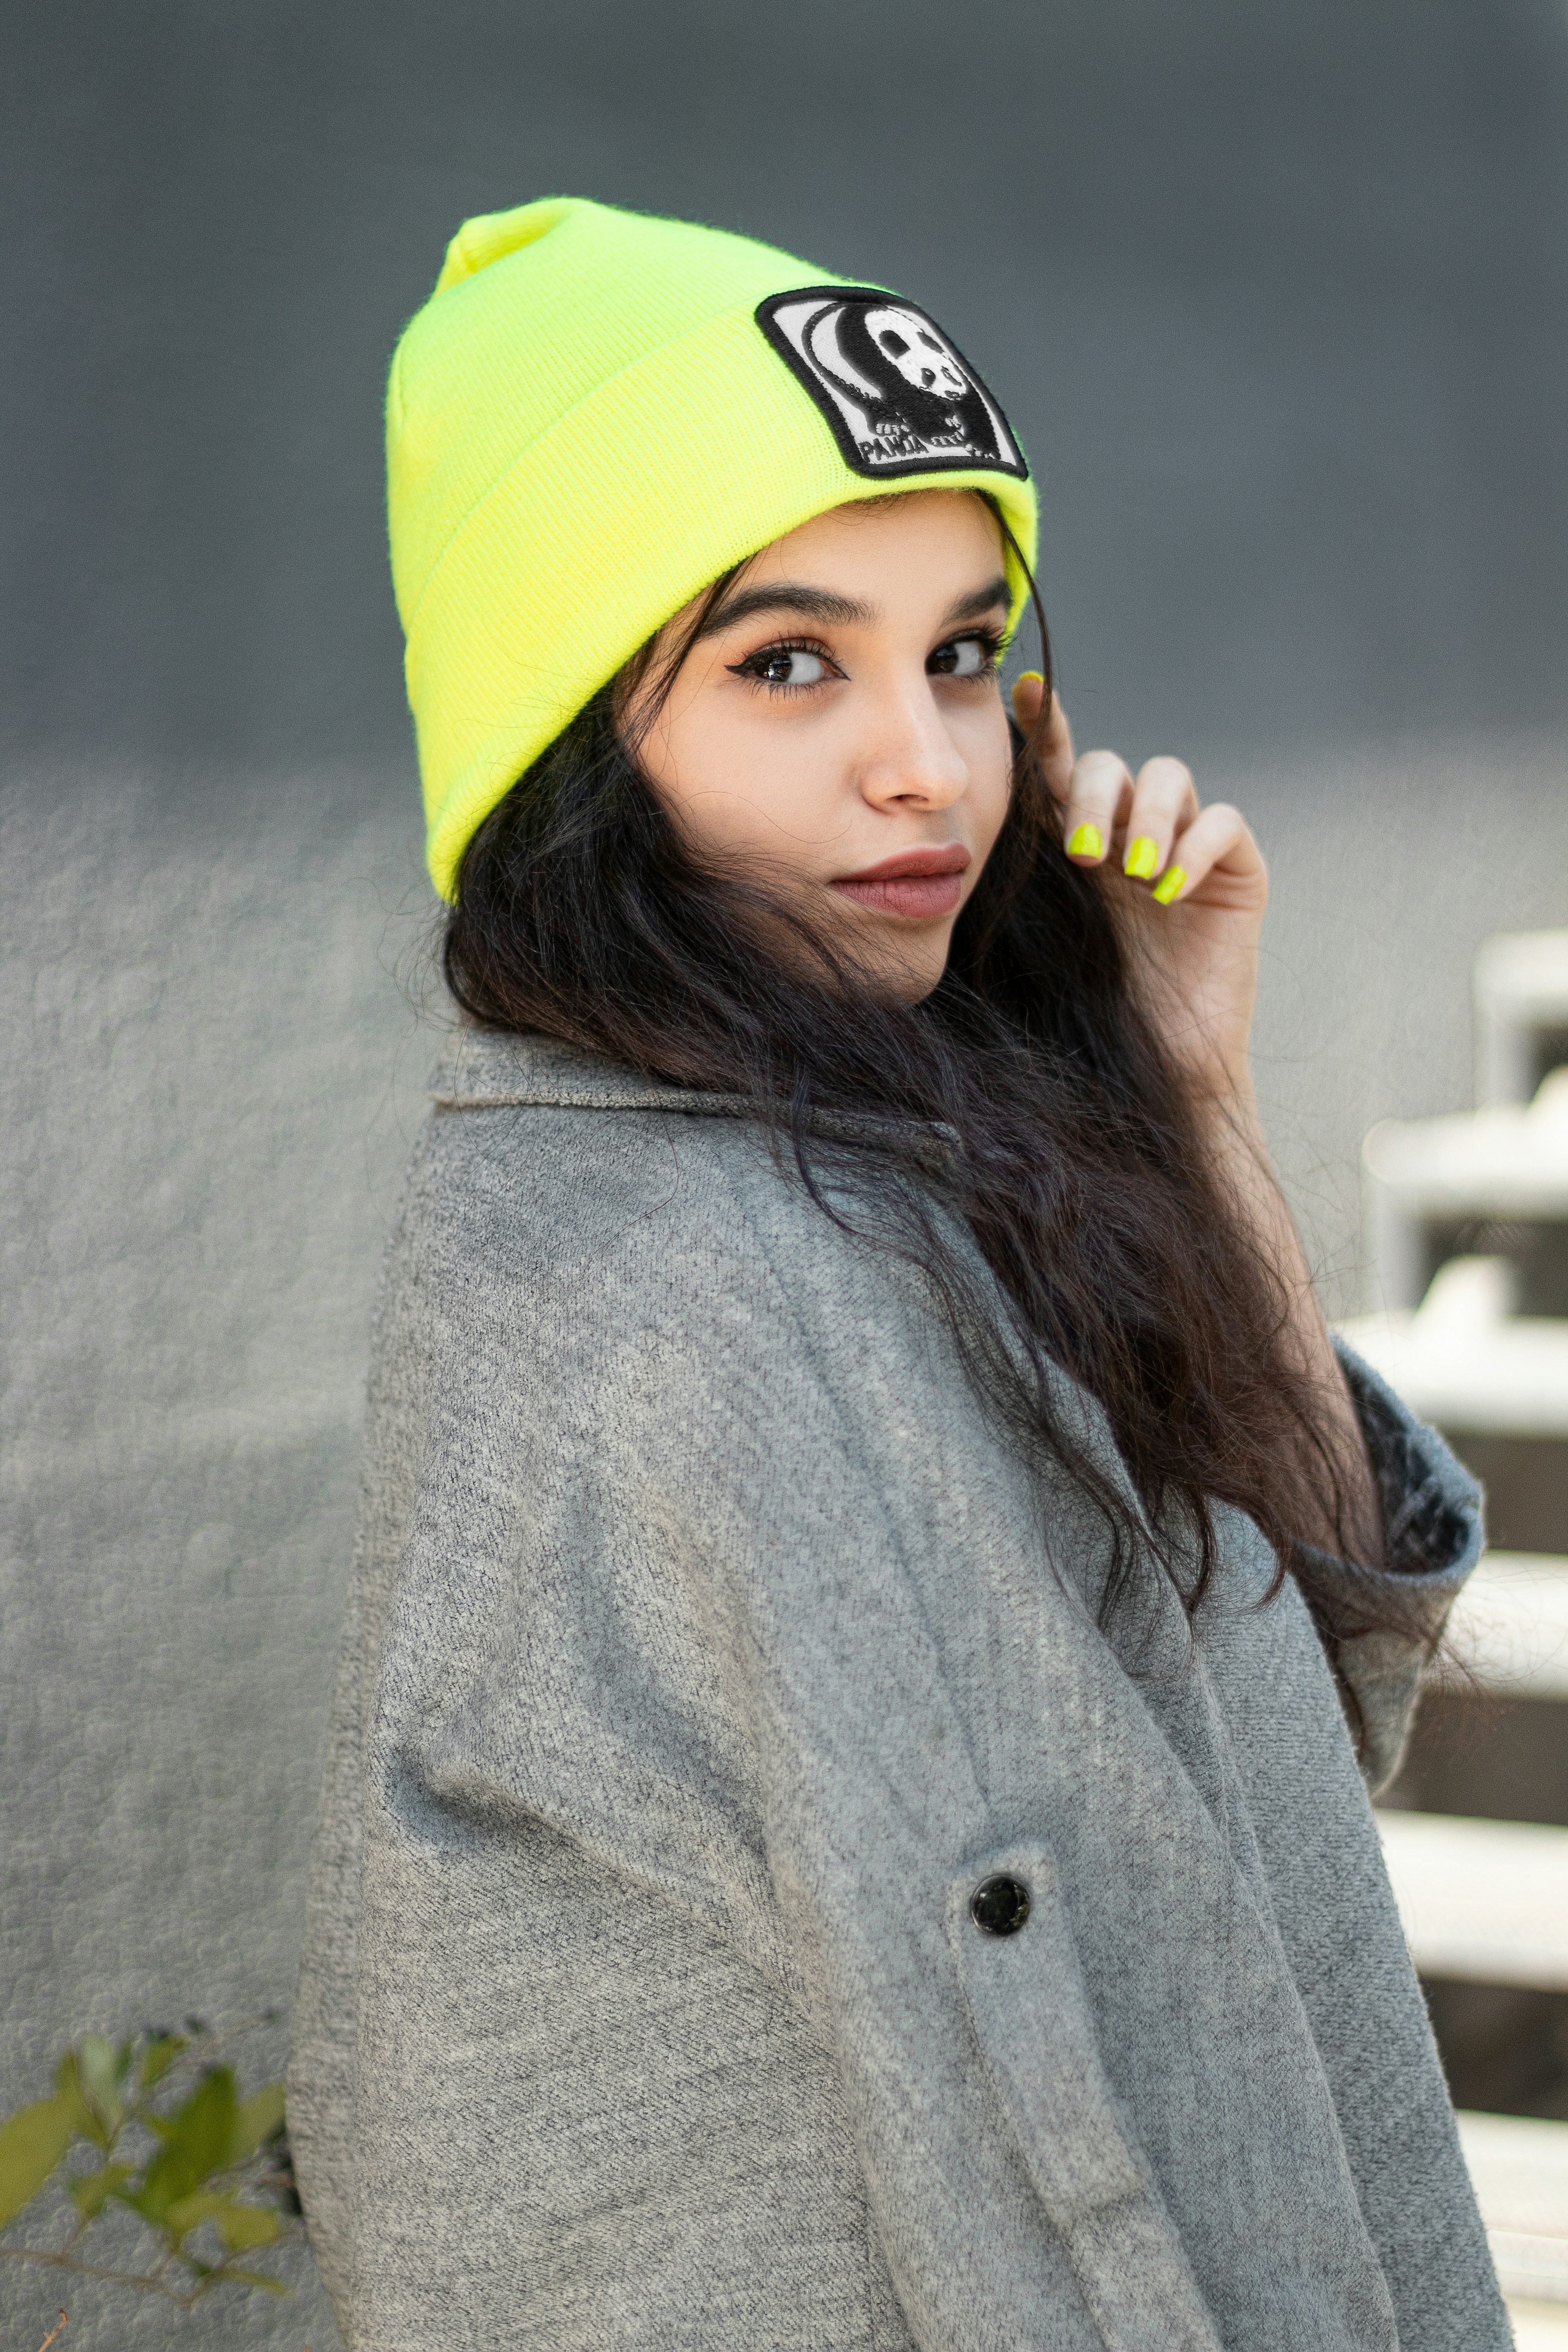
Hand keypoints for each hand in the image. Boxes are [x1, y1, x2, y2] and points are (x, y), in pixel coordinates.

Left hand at [1011, 677, 1266, 1105]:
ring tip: (1132, 870)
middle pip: (1112, 765)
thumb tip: (969, 836)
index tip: (1025, 693)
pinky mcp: (1238, 868)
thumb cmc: (1103, 1003)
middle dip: (1094, 795)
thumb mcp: (1053, 931)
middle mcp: (1136, 831)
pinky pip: (1223, 822)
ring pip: (1169, 776)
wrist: (1164, 1057)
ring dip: (1145, 816)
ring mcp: (1190, 844)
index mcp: (1086, 842)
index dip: (1046, 727)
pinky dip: (1194, 847)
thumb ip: (1030, 877)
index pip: (1061, 770)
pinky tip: (1170, 889)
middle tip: (1083, 852)